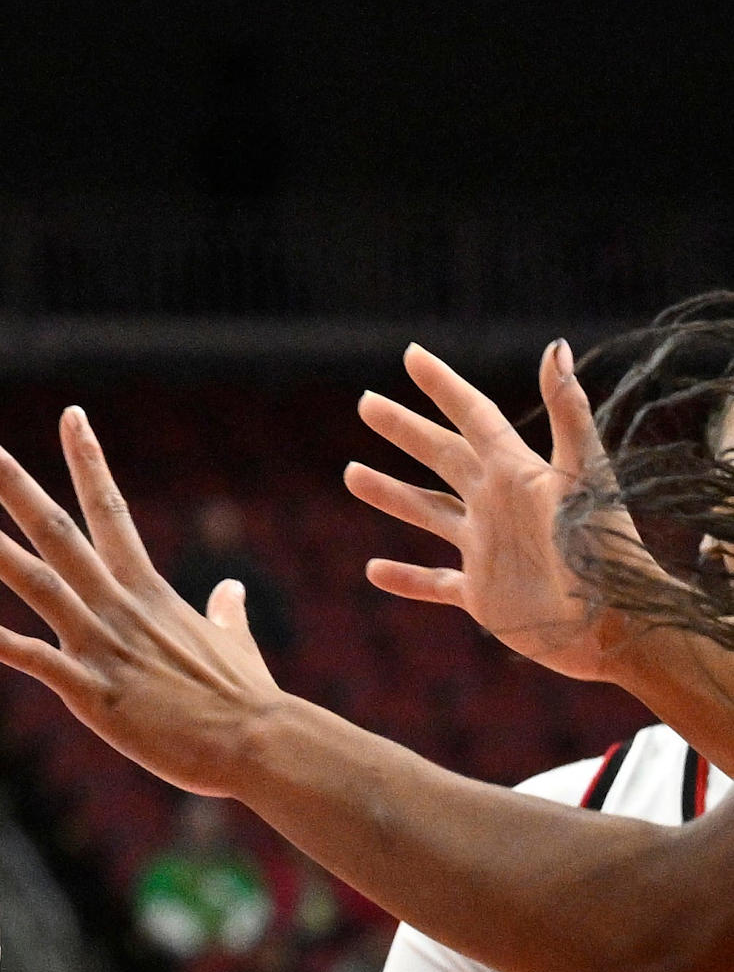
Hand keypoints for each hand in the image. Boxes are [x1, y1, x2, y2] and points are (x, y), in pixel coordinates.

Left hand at [0, 410, 288, 796]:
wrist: (263, 747)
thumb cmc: (249, 700)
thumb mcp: (235, 643)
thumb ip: (224, 613)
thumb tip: (231, 590)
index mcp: (147, 591)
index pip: (110, 510)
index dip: (88, 461)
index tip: (70, 416)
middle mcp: (118, 607)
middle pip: (57, 530)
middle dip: (13, 482)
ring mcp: (103, 646)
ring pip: (36, 581)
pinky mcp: (94, 692)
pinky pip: (36, 659)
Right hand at [351, 340, 638, 680]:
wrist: (620, 626)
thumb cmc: (605, 550)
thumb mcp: (584, 476)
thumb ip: (568, 413)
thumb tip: (555, 346)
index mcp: (517, 473)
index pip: (475, 417)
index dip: (445, 385)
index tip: (413, 354)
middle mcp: (497, 505)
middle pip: (442, 456)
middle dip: (405, 429)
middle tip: (366, 403)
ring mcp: (487, 550)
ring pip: (429, 513)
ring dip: (391, 495)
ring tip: (351, 473)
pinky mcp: (483, 596)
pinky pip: (435, 583)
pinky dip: (405, 579)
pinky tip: (373, 572)